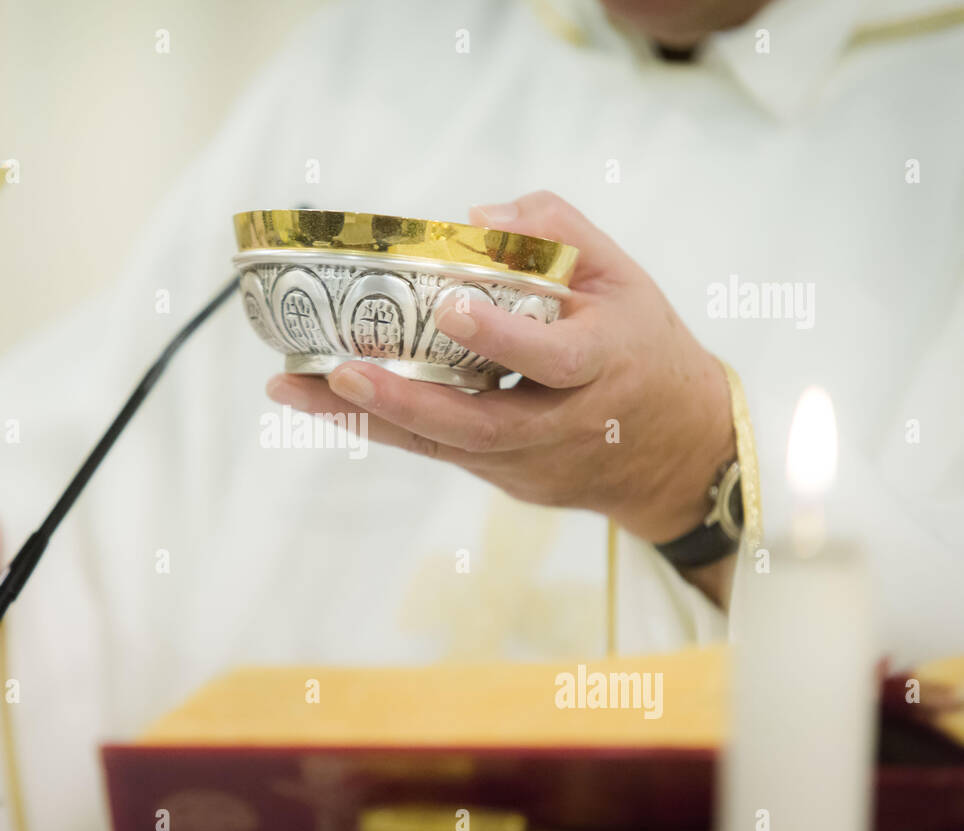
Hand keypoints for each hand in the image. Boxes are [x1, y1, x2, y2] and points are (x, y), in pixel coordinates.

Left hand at [267, 192, 735, 601]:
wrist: (674, 452)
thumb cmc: (643, 348)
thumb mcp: (625, 278)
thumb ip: (559, 234)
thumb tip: (475, 219)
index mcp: (603, 365)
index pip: (552, 358)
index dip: (500, 337)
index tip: (449, 304)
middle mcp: (561, 424)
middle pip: (476, 425)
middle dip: (402, 400)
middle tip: (339, 370)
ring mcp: (527, 461)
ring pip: (440, 444)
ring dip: (364, 418)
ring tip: (291, 388)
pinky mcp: (502, 477)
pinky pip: (436, 449)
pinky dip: (380, 426)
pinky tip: (323, 401)